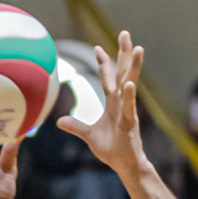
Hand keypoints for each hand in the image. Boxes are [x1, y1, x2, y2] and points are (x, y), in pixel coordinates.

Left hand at [57, 30, 147, 177]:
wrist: (125, 165)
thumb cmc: (112, 149)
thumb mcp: (89, 135)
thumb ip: (76, 126)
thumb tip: (59, 121)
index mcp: (113, 103)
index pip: (107, 78)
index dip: (103, 63)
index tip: (97, 47)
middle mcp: (122, 102)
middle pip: (122, 73)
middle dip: (123, 53)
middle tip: (125, 33)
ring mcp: (128, 111)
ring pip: (130, 84)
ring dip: (133, 66)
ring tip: (138, 48)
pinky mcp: (130, 123)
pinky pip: (129, 106)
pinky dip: (129, 95)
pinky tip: (129, 83)